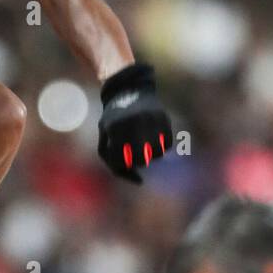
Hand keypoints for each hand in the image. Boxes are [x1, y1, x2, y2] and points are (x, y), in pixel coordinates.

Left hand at [97, 62, 172, 183]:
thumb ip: (113, 163)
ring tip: (142, 141)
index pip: (120, 162)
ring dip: (149, 153)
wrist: (129, 90)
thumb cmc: (114, 120)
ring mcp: (151, 120)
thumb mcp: (105, 137)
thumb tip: (140, 182)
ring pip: (156, 154)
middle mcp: (134, 123)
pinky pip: (168, 145)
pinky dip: (161, 145)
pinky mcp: (164, 119)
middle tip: (132, 150)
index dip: (120, 163)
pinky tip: (152, 135)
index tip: (119, 154)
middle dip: (135, 160)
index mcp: (115, 128)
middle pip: (140, 161)